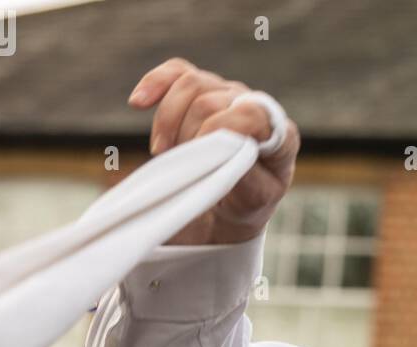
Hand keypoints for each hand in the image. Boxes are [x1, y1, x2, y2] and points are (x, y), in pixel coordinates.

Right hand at [126, 58, 300, 244]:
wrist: (231, 204)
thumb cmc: (246, 202)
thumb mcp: (254, 200)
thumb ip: (248, 175)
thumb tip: (227, 148)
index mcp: (278, 133)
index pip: (250, 113)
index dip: (219, 130)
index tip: (200, 158)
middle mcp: (254, 105)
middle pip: (210, 100)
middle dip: (188, 134)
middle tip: (179, 166)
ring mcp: (225, 93)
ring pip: (189, 84)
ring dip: (168, 120)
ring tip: (163, 153)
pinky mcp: (200, 89)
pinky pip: (175, 72)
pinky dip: (154, 84)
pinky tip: (138, 102)